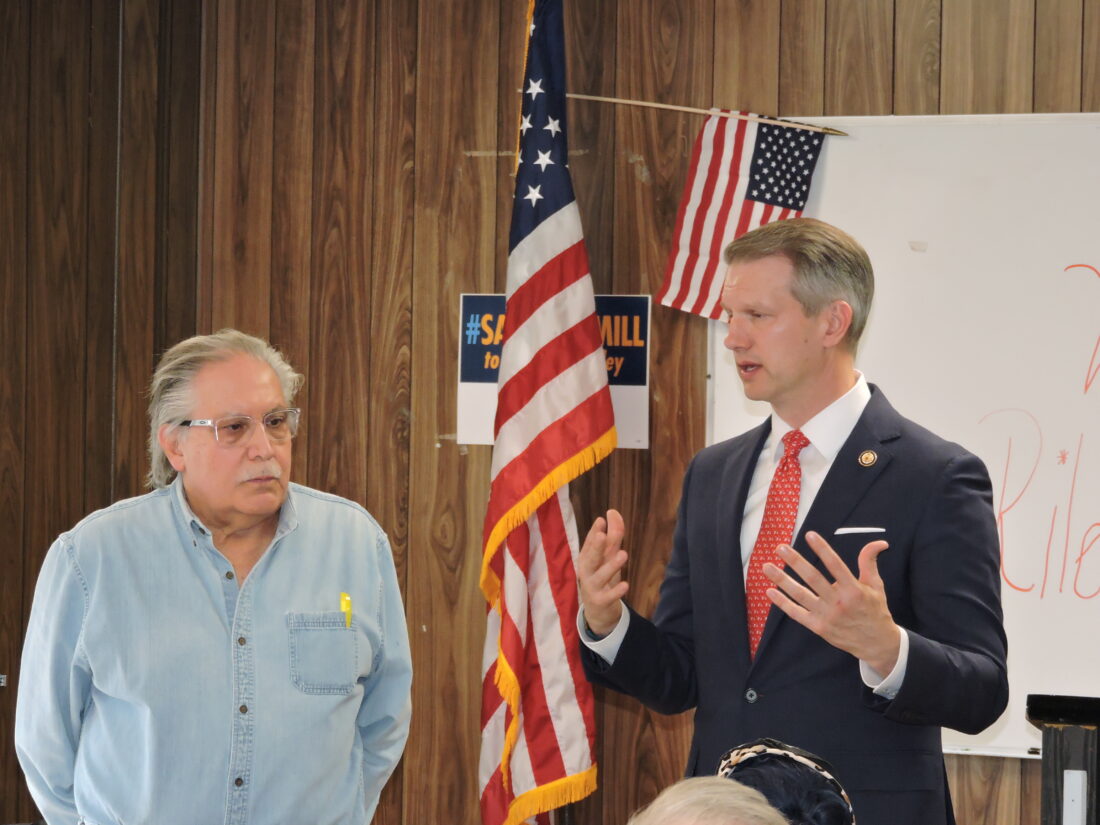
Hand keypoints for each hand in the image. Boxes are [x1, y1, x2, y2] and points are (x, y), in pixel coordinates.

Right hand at [577, 509, 627, 636]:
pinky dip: (616, 591)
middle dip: (596, 546)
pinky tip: (625, 585)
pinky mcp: (600, 601)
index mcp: (587, 558)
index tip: (601, 520)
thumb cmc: (602, 577)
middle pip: (591, 558)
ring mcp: (592, 587)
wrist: (598, 610)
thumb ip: (613, 535)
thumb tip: (613, 511)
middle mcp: (587, 571)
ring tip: (623, 554)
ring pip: (601, 576)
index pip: (590, 543)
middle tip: (603, 535)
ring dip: (612, 566)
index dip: (595, 532)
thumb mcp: (607, 556)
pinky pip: (608, 596)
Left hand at [763, 531, 900, 674]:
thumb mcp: (876, 586)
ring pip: (800, 595)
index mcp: (854, 590)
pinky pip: (797, 613)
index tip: (809, 535)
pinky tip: (770, 591)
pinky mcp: (818, 627)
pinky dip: (782, 603)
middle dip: (795, 561)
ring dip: (782, 580)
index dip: (823, 549)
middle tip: (780, 547)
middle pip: (813, 578)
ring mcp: (827, 616)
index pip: (835, 565)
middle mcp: (839, 602)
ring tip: (766, 566)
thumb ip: (869, 562)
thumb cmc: (874, 611)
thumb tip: (879, 542)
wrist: (876, 644)